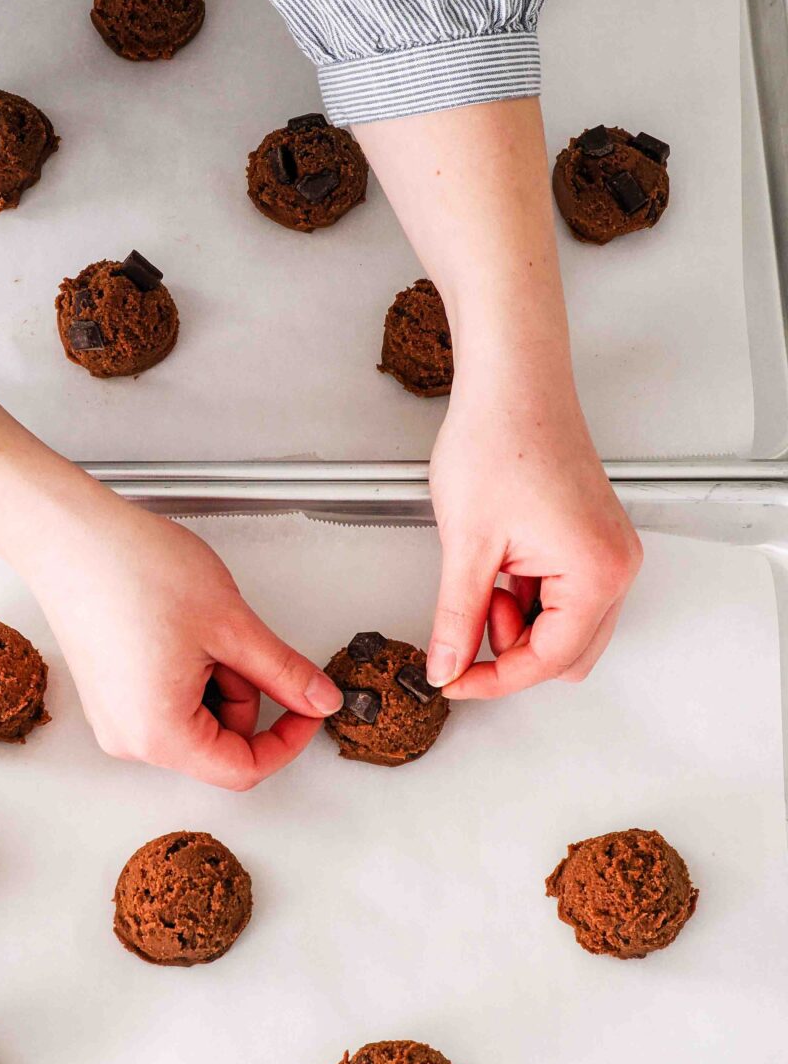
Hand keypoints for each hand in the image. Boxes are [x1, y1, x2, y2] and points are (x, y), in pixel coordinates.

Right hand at [20, 487, 342, 788]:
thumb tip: (319, 700)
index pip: (243, 768)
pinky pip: (168, 700)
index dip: (287, 740)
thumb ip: (284, 672)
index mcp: (158, 734)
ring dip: (217, 677)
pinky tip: (178, 628)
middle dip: (244, 692)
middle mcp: (128, 738)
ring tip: (198, 624)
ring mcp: (114, 717)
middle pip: (219, 742)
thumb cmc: (133, 570)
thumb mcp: (231, 625)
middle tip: (236, 638)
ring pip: (197, 717)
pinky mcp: (109, 694)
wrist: (68, 534)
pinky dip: (191, 670)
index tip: (309, 705)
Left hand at [426, 375, 641, 696]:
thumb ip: (457, 617)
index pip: (548, 660)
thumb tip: (447, 665)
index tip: (454, 681)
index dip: (494, 680)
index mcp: (596, 572)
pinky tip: (496, 565)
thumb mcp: (467, 544)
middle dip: (512, 650)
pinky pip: (564, 596)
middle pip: (567, 654)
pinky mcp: (592, 540)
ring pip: (565, 628)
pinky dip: (527, 598)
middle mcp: (616, 566)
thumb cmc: (499, 438)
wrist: (511, 382)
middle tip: (467, 618)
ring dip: (519, 622)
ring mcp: (608, 553)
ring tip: (483, 575)